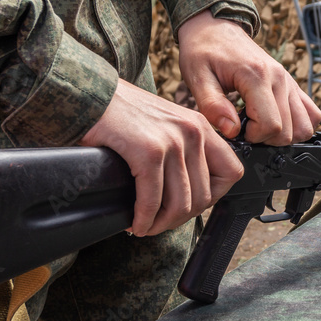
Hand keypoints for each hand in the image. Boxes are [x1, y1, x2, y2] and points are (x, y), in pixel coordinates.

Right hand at [80, 80, 243, 236]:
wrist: (89, 95)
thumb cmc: (122, 113)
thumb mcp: (166, 125)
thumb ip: (185, 150)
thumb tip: (191, 192)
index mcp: (201, 127)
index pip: (231, 173)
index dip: (214, 197)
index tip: (192, 206)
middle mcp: (193, 132)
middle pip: (203, 196)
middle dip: (180, 218)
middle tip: (160, 223)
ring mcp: (172, 142)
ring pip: (180, 204)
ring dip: (161, 224)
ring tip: (146, 225)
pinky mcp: (148, 152)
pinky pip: (152, 200)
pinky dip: (144, 219)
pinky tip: (135, 223)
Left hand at [177, 10, 320, 144]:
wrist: (215, 29)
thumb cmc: (204, 51)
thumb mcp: (197, 77)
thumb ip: (212, 106)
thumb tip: (232, 131)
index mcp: (257, 76)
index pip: (271, 124)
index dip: (254, 137)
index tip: (237, 129)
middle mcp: (279, 78)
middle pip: (289, 130)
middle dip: (266, 138)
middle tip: (245, 127)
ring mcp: (289, 81)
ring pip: (304, 126)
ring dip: (283, 134)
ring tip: (259, 124)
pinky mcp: (292, 84)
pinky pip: (311, 113)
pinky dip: (296, 125)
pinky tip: (274, 119)